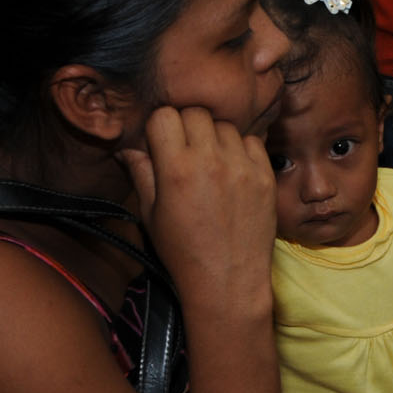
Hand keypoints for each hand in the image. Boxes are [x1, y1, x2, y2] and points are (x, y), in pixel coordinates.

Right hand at [117, 105, 275, 325]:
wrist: (228, 280)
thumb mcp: (150, 214)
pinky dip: (241, 148)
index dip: (159, 127)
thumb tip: (127, 147)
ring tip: (210, 161)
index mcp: (177, 169)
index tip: (160, 142)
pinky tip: (232, 169)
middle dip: (186, 126)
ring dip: (214, 136)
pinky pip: (252, 140)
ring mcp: (242, 166)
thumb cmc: (183, 251)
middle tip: (184, 149)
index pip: (164, 115)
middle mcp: (211, 160)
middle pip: (196, 112)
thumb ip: (141, 173)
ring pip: (225, 124)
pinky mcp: (265, 175)